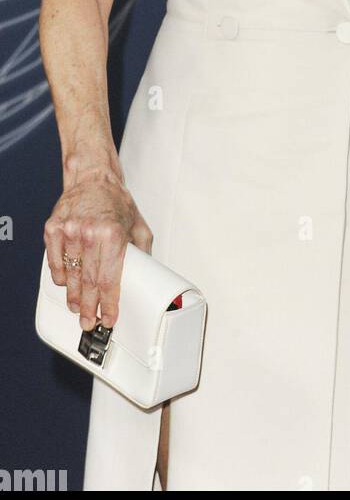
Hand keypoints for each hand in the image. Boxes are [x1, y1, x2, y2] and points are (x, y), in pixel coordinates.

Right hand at [44, 166, 152, 331]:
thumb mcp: (138, 225)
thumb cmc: (115, 201)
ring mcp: (69, 231)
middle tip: (89, 322)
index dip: (109, 304)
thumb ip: (142, 251)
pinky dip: (59, 277)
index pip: (109, 279)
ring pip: (69, 276)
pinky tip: (65, 285)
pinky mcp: (53, 229)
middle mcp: (89, 233)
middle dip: (89, 308)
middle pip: (88, 283)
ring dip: (73, 297)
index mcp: (112, 234)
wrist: (92, 177)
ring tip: (78, 309)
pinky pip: (55, 262)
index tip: (108, 318)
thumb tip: (146, 275)